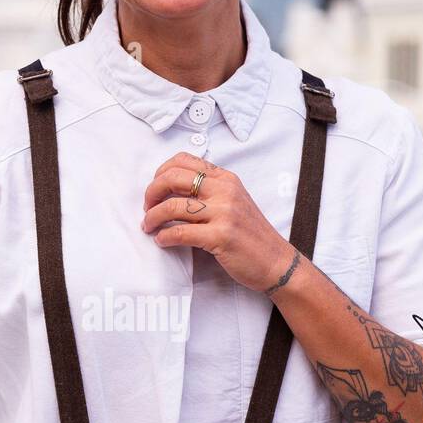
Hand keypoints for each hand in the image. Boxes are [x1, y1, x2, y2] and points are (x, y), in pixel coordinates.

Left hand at [141, 151, 291, 292]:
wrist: (276, 262)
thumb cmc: (250, 235)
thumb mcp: (234, 202)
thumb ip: (210, 191)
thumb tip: (171, 189)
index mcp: (226, 178)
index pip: (184, 161)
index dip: (161, 173)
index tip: (155, 190)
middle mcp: (225, 191)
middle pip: (173, 179)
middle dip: (151, 193)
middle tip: (147, 209)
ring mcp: (224, 213)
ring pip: (172, 206)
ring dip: (153, 218)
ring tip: (149, 228)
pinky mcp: (221, 236)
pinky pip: (180, 232)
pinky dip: (164, 237)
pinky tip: (162, 241)